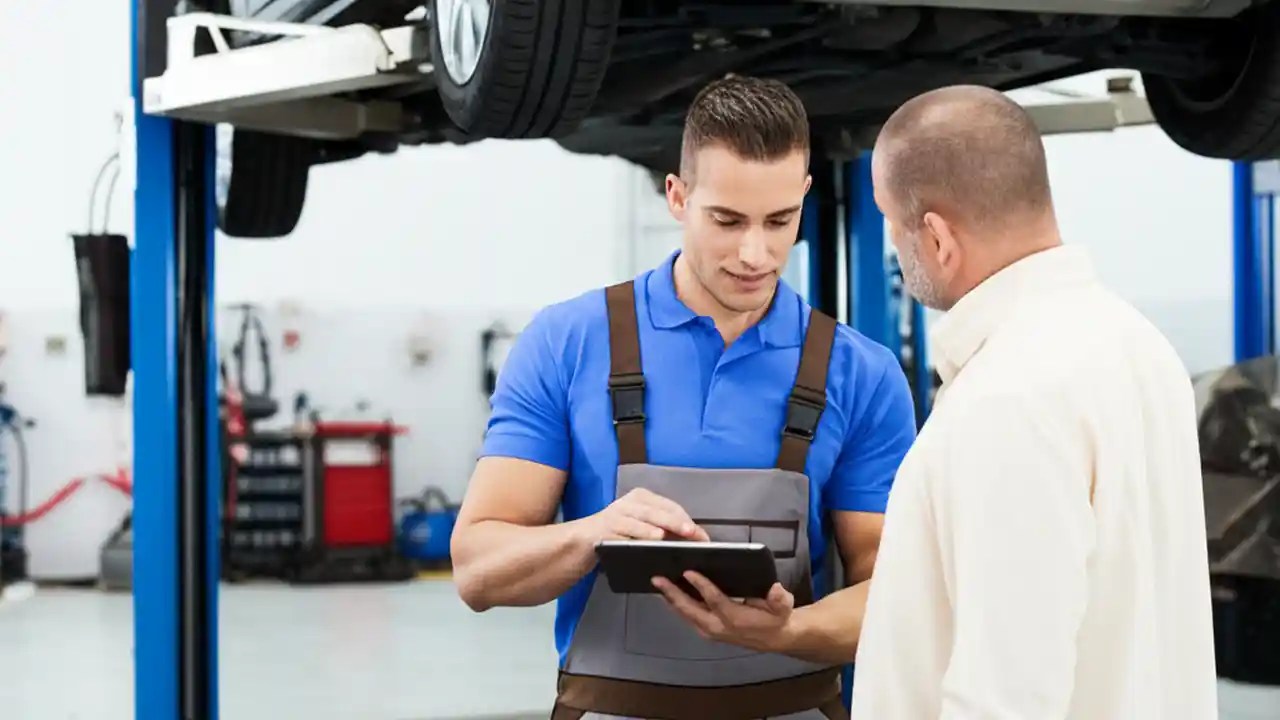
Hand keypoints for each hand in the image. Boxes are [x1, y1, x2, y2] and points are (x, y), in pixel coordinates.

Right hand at [584, 488, 710, 542]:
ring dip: (658, 527)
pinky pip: (624, 532)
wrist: (579, 543)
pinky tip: (649, 540)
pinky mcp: (604, 529)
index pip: (670, 507)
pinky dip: (638, 535)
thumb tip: (691, 539)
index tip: (702, 536)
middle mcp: (629, 502)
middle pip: (658, 511)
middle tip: (693, 534)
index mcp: (641, 498)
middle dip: (677, 523)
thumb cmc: (615, 536)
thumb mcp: (640, 528)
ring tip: (674, 535)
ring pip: (642, 519)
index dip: (687, 520)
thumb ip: (662, 530)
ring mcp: (616, 515)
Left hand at [653, 571, 794, 652]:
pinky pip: (686, 616)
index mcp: (736, 618)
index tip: (688, 572)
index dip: (701, 586)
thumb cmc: (776, 618)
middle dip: (673, 593)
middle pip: (691, 609)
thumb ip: (780, 599)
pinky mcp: (705, 629)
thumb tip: (775, 589)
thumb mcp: (783, 607)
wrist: (773, 638)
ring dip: (669, 599)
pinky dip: (674, 605)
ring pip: (685, 614)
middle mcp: (718, 626)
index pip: (715, 600)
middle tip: (658, 578)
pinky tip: (665, 593)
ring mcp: (709, 630)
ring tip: (656, 583)